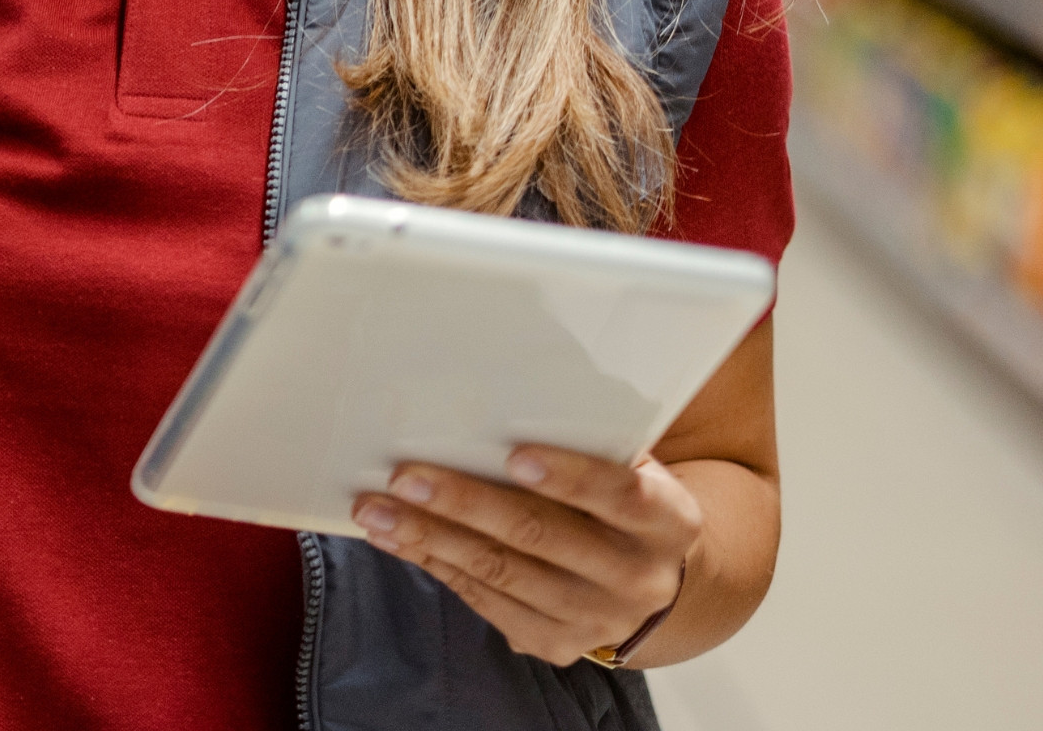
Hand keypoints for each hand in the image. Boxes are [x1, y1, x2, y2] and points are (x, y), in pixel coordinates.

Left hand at [351, 446, 701, 666]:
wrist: (655, 584)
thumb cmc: (623, 501)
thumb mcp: (630, 469)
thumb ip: (589, 441)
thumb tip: (506, 398)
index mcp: (667, 520)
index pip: (618, 494)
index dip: (568, 476)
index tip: (513, 454)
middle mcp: (637, 577)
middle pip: (540, 536)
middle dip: (466, 503)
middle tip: (404, 476)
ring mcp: (594, 619)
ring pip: (500, 573)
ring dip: (429, 536)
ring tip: (375, 508)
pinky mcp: (554, 643)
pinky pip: (484, 600)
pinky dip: (434, 564)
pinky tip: (396, 538)